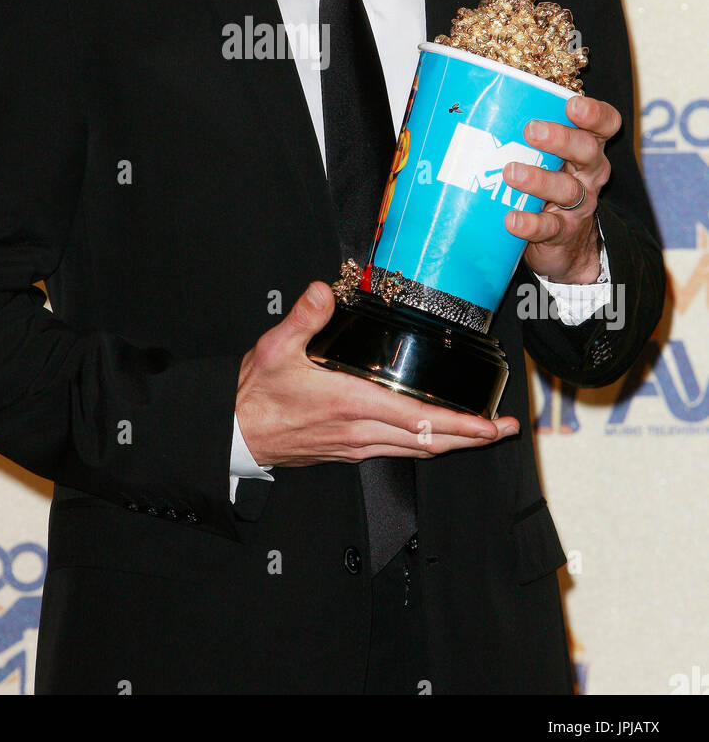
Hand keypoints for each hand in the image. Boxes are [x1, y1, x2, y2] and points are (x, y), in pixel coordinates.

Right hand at [235, 281, 519, 466]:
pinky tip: (435, 436)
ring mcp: (357, 444)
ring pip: (417, 450)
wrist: (237, 430)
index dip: (459, 424)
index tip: (489, 424)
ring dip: (454, 443)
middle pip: (429, 441)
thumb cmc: (257, 393)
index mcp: (350, 402)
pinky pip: (399, 451)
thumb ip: (303, 316)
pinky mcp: (350, 449)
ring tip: (483, 434)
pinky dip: (426, 444)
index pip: (418, 418)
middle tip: (504, 429)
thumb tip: (322, 290)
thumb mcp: (274, 347)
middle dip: (472, 437)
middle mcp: (360, 429)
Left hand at [503, 95, 620, 283]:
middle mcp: (589, 173)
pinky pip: (550, 227)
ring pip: (567, 189)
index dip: (594, 113)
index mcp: (586, 147)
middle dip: (560, 138)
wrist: (566, 245)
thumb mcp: (547, 157)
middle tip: (531, 130)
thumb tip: (474, 107)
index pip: (605, 124)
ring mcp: (579, 204)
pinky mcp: (564, 232)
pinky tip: (512, 220)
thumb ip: (525, 134)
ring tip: (511, 173)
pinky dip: (531, 223)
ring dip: (539, 180)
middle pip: (586, 150)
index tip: (572, 105)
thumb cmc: (547, 185)